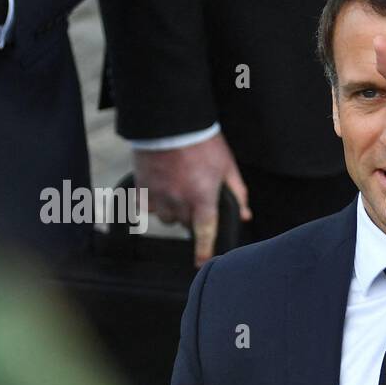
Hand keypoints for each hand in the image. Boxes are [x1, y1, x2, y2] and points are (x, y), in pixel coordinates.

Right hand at [133, 132, 251, 266]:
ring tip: (177, 188)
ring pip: (166, 217)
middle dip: (192, 215)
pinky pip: (144, 208)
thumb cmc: (202, 141)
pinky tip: (157, 191)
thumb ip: (237, 193)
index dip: (204, 251)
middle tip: (195, 194)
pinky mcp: (141, 187)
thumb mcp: (227, 165)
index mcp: (202, 198)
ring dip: (173, 210)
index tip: (201, 264)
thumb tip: (244, 215)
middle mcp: (179, 202)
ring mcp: (158, 196)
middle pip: (185, 223)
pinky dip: (150, 204)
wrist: (170, 120)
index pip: (205, 233)